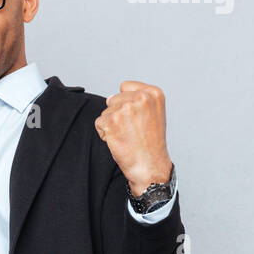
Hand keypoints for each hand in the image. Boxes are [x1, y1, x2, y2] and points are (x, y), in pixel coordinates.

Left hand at [94, 82, 172, 196]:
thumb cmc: (150, 145)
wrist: (149, 166)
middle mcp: (141, 98)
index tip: (136, 119)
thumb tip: (110, 97)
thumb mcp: (154, 114)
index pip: (125, 86)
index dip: (125, 103)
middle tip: (131, 131)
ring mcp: (126, 108)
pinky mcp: (113, 120)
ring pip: (106, 111)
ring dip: (111, 125)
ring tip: (126, 136)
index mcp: (154, 93)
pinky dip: (105, 134)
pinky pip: (99, 123)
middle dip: (118, 115)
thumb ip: (138, 100)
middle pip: (113, 99)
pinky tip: (119, 141)